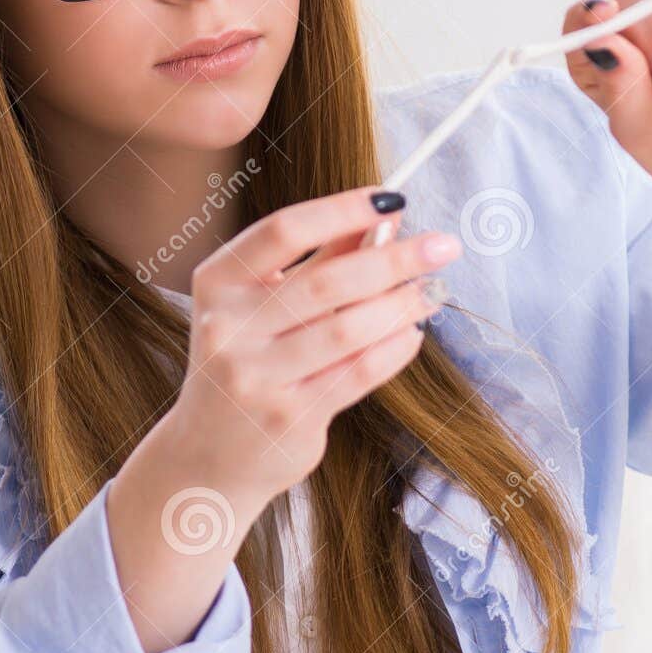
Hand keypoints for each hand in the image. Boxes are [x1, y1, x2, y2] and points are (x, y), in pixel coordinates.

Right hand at [166, 186, 459, 506]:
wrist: (209, 454)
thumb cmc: (247, 363)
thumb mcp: (265, 305)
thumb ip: (322, 259)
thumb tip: (385, 217)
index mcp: (217, 284)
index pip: (283, 231)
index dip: (342, 210)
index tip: (394, 198)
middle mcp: (229, 328)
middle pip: (325, 281)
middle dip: (394, 260)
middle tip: (442, 246)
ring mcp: (255, 378)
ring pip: (348, 330)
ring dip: (401, 307)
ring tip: (432, 293)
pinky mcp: (288, 418)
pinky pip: (357, 373)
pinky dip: (394, 349)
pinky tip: (412, 334)